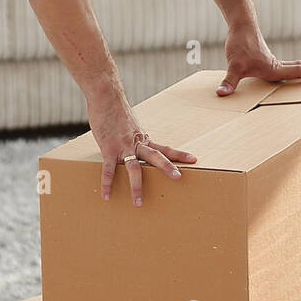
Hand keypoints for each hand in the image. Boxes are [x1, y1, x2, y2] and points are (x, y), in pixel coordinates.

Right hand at [87, 89, 197, 205]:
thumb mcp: (131, 126)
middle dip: (167, 168)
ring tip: (139, 203)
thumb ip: (135, 137)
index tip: (194, 160)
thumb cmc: (117, 111)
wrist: (107, 97)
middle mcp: (137, 143)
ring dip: (137, 186)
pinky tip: (106, 196)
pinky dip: (108, 184)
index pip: (165, 148)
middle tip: (179, 178)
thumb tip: (136, 146)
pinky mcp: (108, 149)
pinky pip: (108, 170)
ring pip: (134, 168)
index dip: (179, 154)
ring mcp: (123, 146)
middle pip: (156, 157)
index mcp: (144, 138)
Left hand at [216, 23, 300, 95]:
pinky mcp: (265, 57)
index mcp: (274, 68)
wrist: (241, 24)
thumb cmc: (240, 44)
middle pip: (300, 68)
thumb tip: (221, 94)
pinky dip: (293, 68)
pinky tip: (288, 74)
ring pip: (293, 66)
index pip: (298, 72)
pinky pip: (285, 65)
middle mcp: (276, 65)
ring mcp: (272, 60)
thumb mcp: (233, 66)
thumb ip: (229, 81)